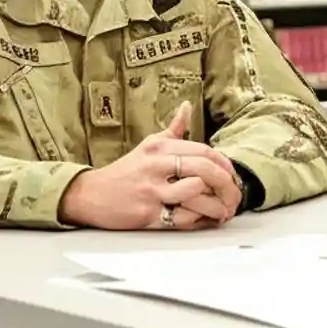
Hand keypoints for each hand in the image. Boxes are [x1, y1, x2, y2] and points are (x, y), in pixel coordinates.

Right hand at [59, 102, 242, 228]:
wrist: (91, 195)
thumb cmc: (125, 171)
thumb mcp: (148, 145)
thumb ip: (173, 130)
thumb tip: (186, 107)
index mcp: (160, 147)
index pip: (204, 151)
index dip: (225, 165)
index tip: (232, 176)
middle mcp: (157, 165)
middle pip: (205, 170)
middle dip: (227, 185)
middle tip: (234, 196)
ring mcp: (152, 189)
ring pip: (197, 194)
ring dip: (217, 205)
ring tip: (223, 211)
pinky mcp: (148, 213)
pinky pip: (182, 217)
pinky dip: (199, 220)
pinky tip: (205, 220)